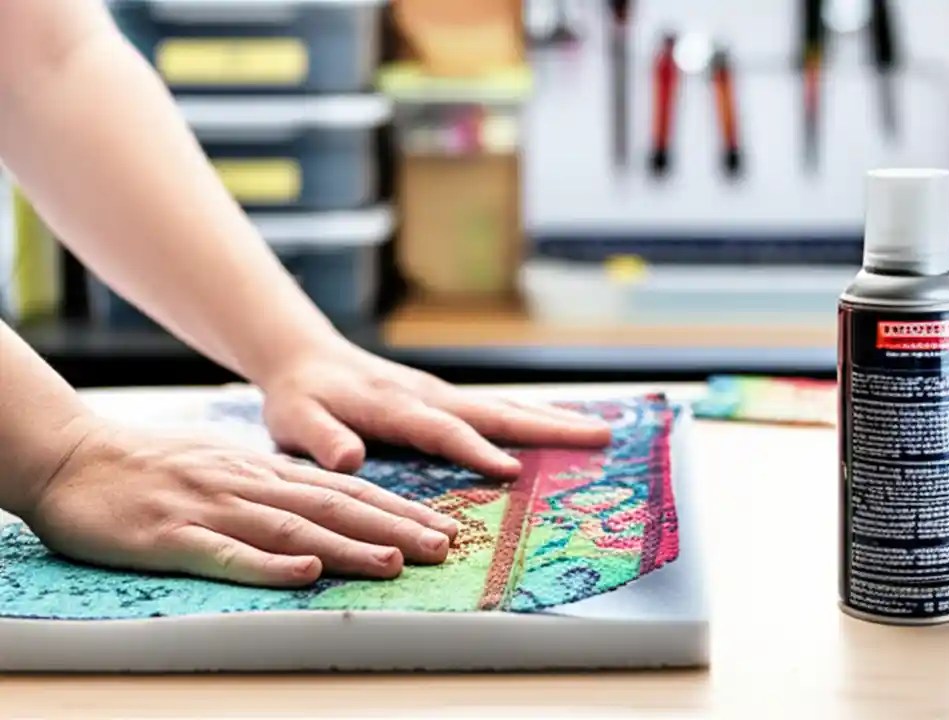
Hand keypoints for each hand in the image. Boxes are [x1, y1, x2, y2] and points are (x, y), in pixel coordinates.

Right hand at [23, 419, 461, 586]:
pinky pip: (226, 552)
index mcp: (263, 471)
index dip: (397, 508)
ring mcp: (211, 509)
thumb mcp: (223, 465)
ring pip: (292, 527)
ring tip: (393, 562)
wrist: (72, 456)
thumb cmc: (150, 465)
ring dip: (347, 545)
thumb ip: (271, 485)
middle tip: (442, 547)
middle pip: (333, 506)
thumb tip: (323, 505)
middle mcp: (248, 485)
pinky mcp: (170, 536)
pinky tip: (304, 573)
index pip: (344, 489)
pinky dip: (268, 563)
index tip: (441, 527)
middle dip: (393, 527)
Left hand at [255, 339, 612, 475]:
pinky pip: (499, 410)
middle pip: (496, 413)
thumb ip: (323, 441)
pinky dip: (535, 417)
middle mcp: (430, 397)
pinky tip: (564, 427)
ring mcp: (444, 396)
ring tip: (601, 432)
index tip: (512, 470)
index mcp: (396, 406)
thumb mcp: (296, 421)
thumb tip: (350, 460)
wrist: (307, 357)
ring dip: (554, 421)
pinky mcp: (449, 400)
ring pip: (507, 409)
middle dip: (548, 427)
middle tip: (599, 438)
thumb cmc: (301, 398)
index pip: (442, 431)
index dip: (475, 450)